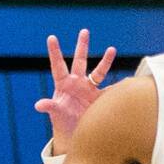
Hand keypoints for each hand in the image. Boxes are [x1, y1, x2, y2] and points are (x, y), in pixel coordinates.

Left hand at [34, 28, 116, 154]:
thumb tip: (38, 105)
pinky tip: (126, 81)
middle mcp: (77, 82)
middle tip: (84, 31)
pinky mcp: (99, 98)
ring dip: (105, 61)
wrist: (75, 133)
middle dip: (82, 46)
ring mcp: (89, 89)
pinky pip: (110, 90)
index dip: (54, 52)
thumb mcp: (55, 113)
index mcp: (63, 84)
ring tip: (111, 49)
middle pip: (80, 61)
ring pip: (98, 72)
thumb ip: (49, 106)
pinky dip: (118, 87)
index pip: (58, 65)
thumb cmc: (62, 122)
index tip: (51, 37)